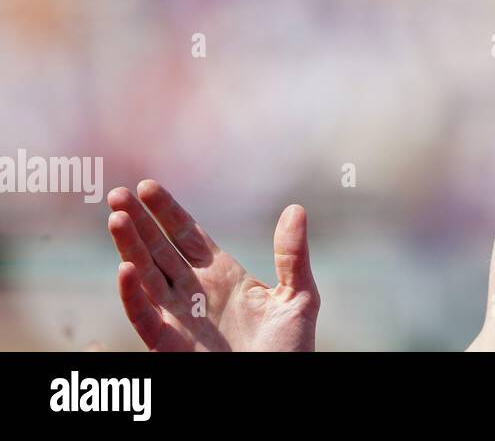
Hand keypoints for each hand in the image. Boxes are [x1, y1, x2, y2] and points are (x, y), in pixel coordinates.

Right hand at [106, 180, 319, 350]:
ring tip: (116, 218)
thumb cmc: (289, 350)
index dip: (167, 212)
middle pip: (159, 250)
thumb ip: (293, 256)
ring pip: (146, 277)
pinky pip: (146, 317)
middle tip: (117, 194)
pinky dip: (133, 295)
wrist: (278, 389)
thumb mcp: (298, 297)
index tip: (147, 186)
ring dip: (130, 248)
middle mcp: (194, 292)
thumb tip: (296, 210)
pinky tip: (125, 268)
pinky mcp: (170, 345)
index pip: (187, 235)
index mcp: (222, 275)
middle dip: (138, 223)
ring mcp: (179, 318)